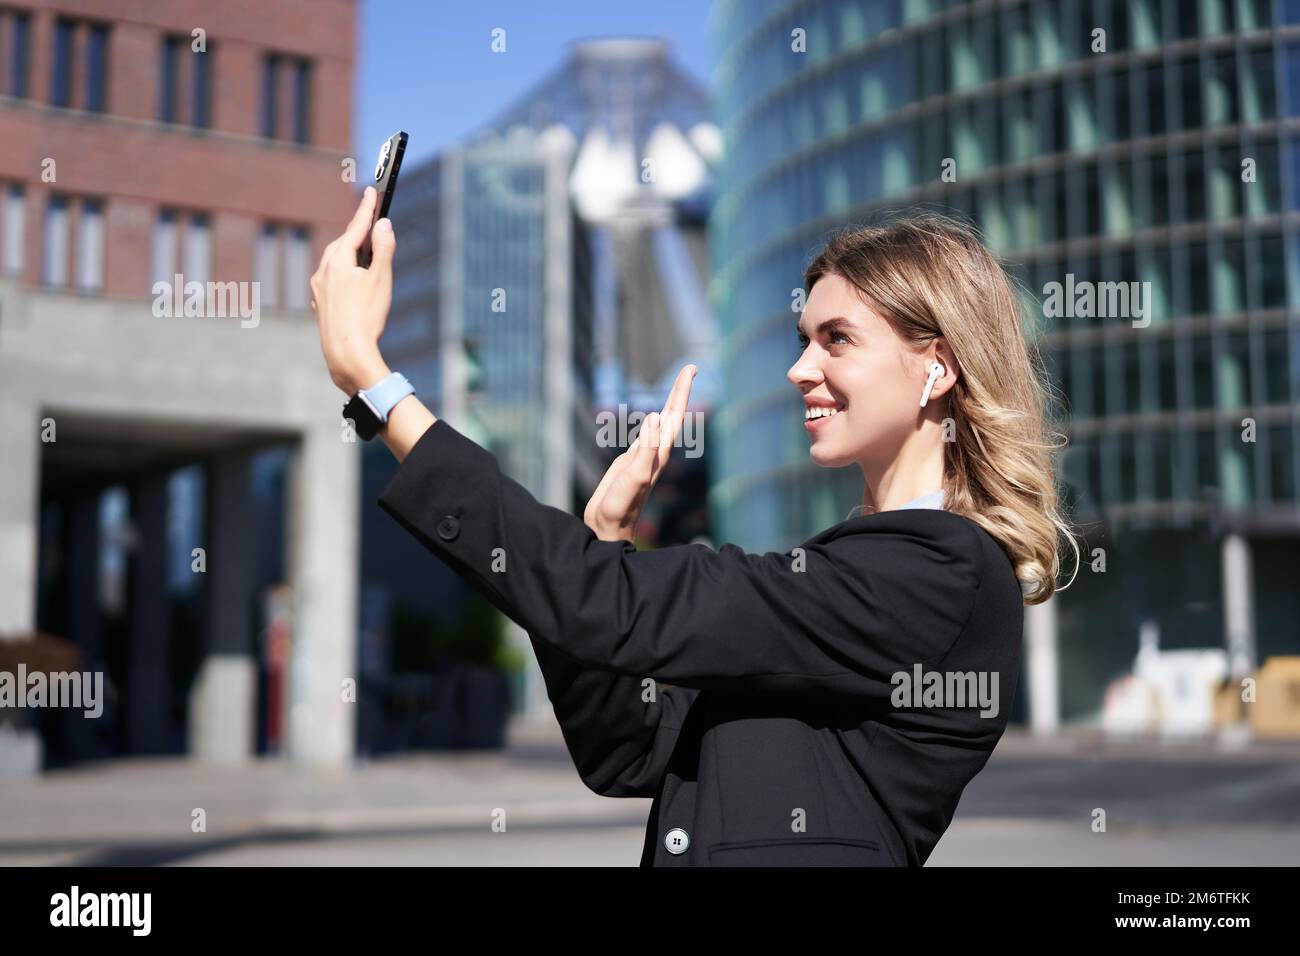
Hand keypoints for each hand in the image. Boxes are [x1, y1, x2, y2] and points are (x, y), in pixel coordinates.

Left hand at [310, 186, 393, 395]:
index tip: (370, 192)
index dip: (366, 209)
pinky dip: (341, 273)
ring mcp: (319, 287)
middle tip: (370, 223)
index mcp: (339, 260)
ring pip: (334, 261)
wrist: (346, 352)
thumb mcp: (381, 279)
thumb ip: (383, 249)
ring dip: (349, 254)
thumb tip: (383, 224)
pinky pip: (330, 279)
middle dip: (357, 233)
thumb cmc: (366, 317)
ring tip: (364, 256)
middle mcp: (324, 270)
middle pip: (342, 243)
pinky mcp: (320, 303)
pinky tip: (350, 284)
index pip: (355, 227)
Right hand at [583, 364, 696, 542]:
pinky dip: (652, 422)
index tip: (690, 368)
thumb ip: (646, 450)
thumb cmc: (620, 507)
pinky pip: (647, 435)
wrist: (608, 528)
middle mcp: (655, 453)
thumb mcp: (634, 477)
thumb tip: (655, 418)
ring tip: (678, 387)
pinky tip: (654, 419)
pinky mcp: (630, 463)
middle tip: (690, 367)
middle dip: (680, 392)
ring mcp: (643, 457)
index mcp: (658, 453)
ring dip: (670, 405)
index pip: (674, 416)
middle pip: (671, 416)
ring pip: (661, 424)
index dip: (681, 392)